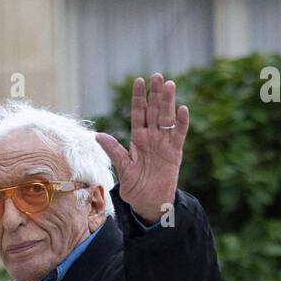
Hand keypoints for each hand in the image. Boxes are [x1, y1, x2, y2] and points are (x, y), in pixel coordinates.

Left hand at [95, 75, 188, 223]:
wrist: (149, 203)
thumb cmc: (135, 187)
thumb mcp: (123, 168)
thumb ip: (114, 151)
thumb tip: (98, 136)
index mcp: (138, 138)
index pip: (139, 113)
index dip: (139, 98)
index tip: (139, 81)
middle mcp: (152, 137)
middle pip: (154, 111)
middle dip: (155, 94)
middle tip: (157, 76)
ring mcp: (164, 143)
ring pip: (167, 118)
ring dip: (168, 102)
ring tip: (169, 85)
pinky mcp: (175, 153)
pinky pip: (179, 135)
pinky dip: (181, 123)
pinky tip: (182, 109)